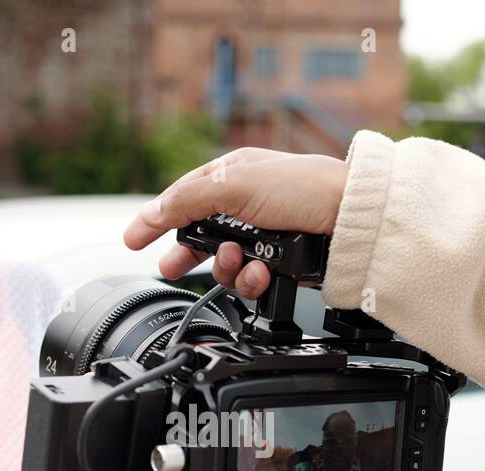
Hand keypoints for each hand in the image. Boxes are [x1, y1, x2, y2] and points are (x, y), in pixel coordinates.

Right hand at [124, 148, 347, 298]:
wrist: (352, 220)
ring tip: (241, 261)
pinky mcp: (277, 263)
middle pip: (199, 237)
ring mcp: (261, 236)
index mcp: (231, 176)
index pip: (181, 199)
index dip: (156, 220)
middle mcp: (245, 206)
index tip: (132, 240)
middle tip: (172, 270)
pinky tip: (263, 273)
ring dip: (227, 268)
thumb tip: (150, 214)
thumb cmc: (303, 189)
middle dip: (187, 255)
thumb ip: (187, 201)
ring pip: (223, 264)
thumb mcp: (234, 186)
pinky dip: (252, 280)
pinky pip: (249, 280)